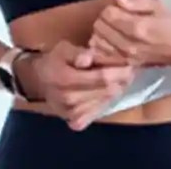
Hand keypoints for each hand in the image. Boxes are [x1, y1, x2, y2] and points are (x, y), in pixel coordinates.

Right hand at [18, 40, 135, 130]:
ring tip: (122, 81)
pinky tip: (107, 93)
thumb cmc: (55, 60)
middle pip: (106, 91)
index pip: (102, 77)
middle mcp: (68, 99)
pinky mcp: (75, 122)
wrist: (39, 81)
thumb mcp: (64, 49)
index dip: (119, 72)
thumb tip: (88, 58)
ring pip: (105, 102)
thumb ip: (77, 53)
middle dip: (122, 81)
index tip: (131, 65)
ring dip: (116, 91)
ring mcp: (71, 114)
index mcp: (64, 78)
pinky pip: (98, 112)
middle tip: (131, 72)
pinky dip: (106, 102)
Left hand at [90, 0, 170, 66]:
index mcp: (137, 28)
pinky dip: (99, 48)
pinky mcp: (123, 65)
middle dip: (104, 19)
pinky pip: (100, 56)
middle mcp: (128, 44)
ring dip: (101, 33)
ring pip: (97, 41)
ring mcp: (125, 57)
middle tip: (114, 18)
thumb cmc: (168, 24)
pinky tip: (107, 42)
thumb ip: (137, 1)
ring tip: (111, 30)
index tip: (118, 9)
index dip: (111, 8)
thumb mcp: (157, 5)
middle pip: (100, 27)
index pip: (108, 14)